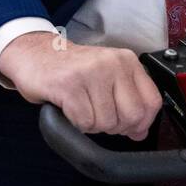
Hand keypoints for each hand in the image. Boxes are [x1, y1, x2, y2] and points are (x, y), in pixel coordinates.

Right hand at [0, 31, 162, 140]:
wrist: (33, 54)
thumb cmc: (71, 69)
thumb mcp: (106, 77)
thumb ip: (127, 101)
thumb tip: (140, 131)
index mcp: (126, 61)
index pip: (151, 101)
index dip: (142, 123)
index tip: (130, 128)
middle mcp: (112, 63)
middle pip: (131, 116)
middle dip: (115, 127)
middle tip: (99, 117)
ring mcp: (90, 73)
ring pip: (106, 122)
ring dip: (92, 125)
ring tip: (81, 108)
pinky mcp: (69, 85)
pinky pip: (84, 122)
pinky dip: (76, 123)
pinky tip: (69, 108)